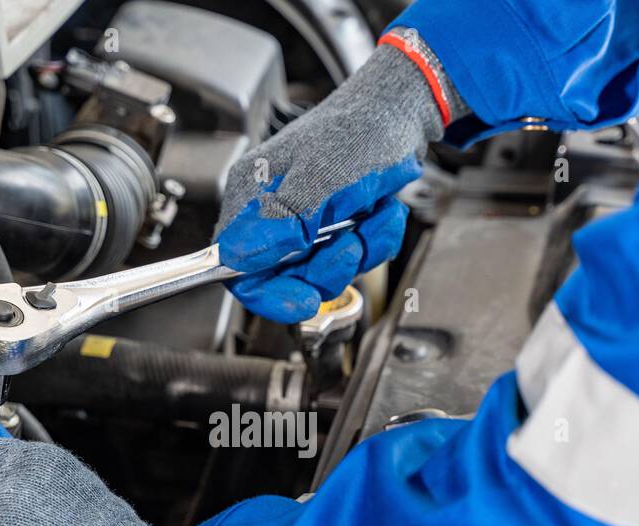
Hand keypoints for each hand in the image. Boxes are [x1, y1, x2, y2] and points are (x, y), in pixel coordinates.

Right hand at [214, 38, 458, 322]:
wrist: (401, 114)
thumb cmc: (359, 130)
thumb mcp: (320, 175)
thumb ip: (282, 218)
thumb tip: (243, 255)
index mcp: (251, 197)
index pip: (236, 267)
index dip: (266, 292)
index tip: (303, 297)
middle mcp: (272, 215)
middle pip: (283, 280)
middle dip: (326, 268)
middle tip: (350, 243)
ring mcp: (304, 227)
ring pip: (323, 274)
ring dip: (358, 250)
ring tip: (372, 213)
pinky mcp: (333, 234)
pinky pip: (352, 262)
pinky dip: (375, 241)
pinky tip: (381, 211)